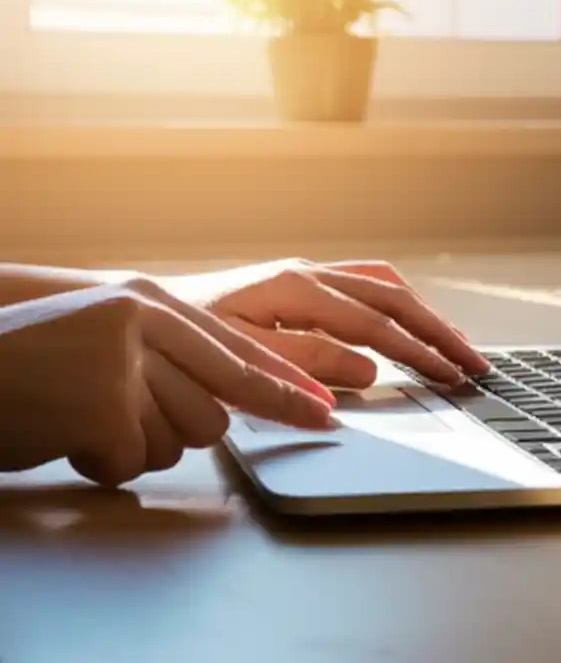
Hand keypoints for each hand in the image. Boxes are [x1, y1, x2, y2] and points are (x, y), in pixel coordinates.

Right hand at [0, 281, 335, 485]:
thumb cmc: (17, 352)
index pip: (240, 351)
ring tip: (78, 416)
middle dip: (177, 428)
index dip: (288, 387)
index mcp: (149, 303)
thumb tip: (224, 402)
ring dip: (132, 445)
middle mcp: (146, 325)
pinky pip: (129, 461)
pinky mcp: (102, 406)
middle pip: (216, 408)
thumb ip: (163, 355)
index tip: (326, 410)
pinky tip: (59, 433)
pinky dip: (95, 462)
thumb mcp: (98, 334)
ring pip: (181, 439)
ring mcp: (125, 363)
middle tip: (114, 417)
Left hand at [163, 259, 488, 388]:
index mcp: (296, 288)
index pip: (377, 324)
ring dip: (425, 318)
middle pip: (394, 299)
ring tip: (457, 347)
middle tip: (476, 366)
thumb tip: (368, 373)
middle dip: (439, 333)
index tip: (453, 376)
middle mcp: (308, 275)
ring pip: (386, 290)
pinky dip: (399, 309)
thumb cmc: (180, 341)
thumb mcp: (238, 359)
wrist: (140, 314)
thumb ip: (304, 364)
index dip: (420, 351)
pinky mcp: (302, 288)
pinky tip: (412, 326)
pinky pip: (367, 290)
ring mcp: (307, 277)